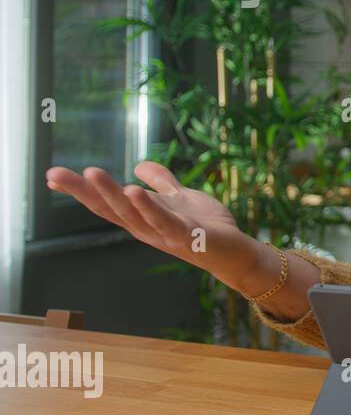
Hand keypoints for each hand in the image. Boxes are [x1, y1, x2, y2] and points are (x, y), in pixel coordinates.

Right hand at [45, 161, 253, 279]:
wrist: (235, 250)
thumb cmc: (205, 226)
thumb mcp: (179, 198)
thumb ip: (161, 182)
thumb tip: (138, 164)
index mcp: (141, 218)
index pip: (105, 203)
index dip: (80, 191)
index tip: (51, 176)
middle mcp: (146, 228)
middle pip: (111, 209)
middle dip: (85, 191)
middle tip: (56, 174)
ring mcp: (165, 234)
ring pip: (133, 214)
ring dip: (113, 194)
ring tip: (93, 174)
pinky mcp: (188, 236)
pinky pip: (165, 221)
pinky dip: (149, 208)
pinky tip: (135, 191)